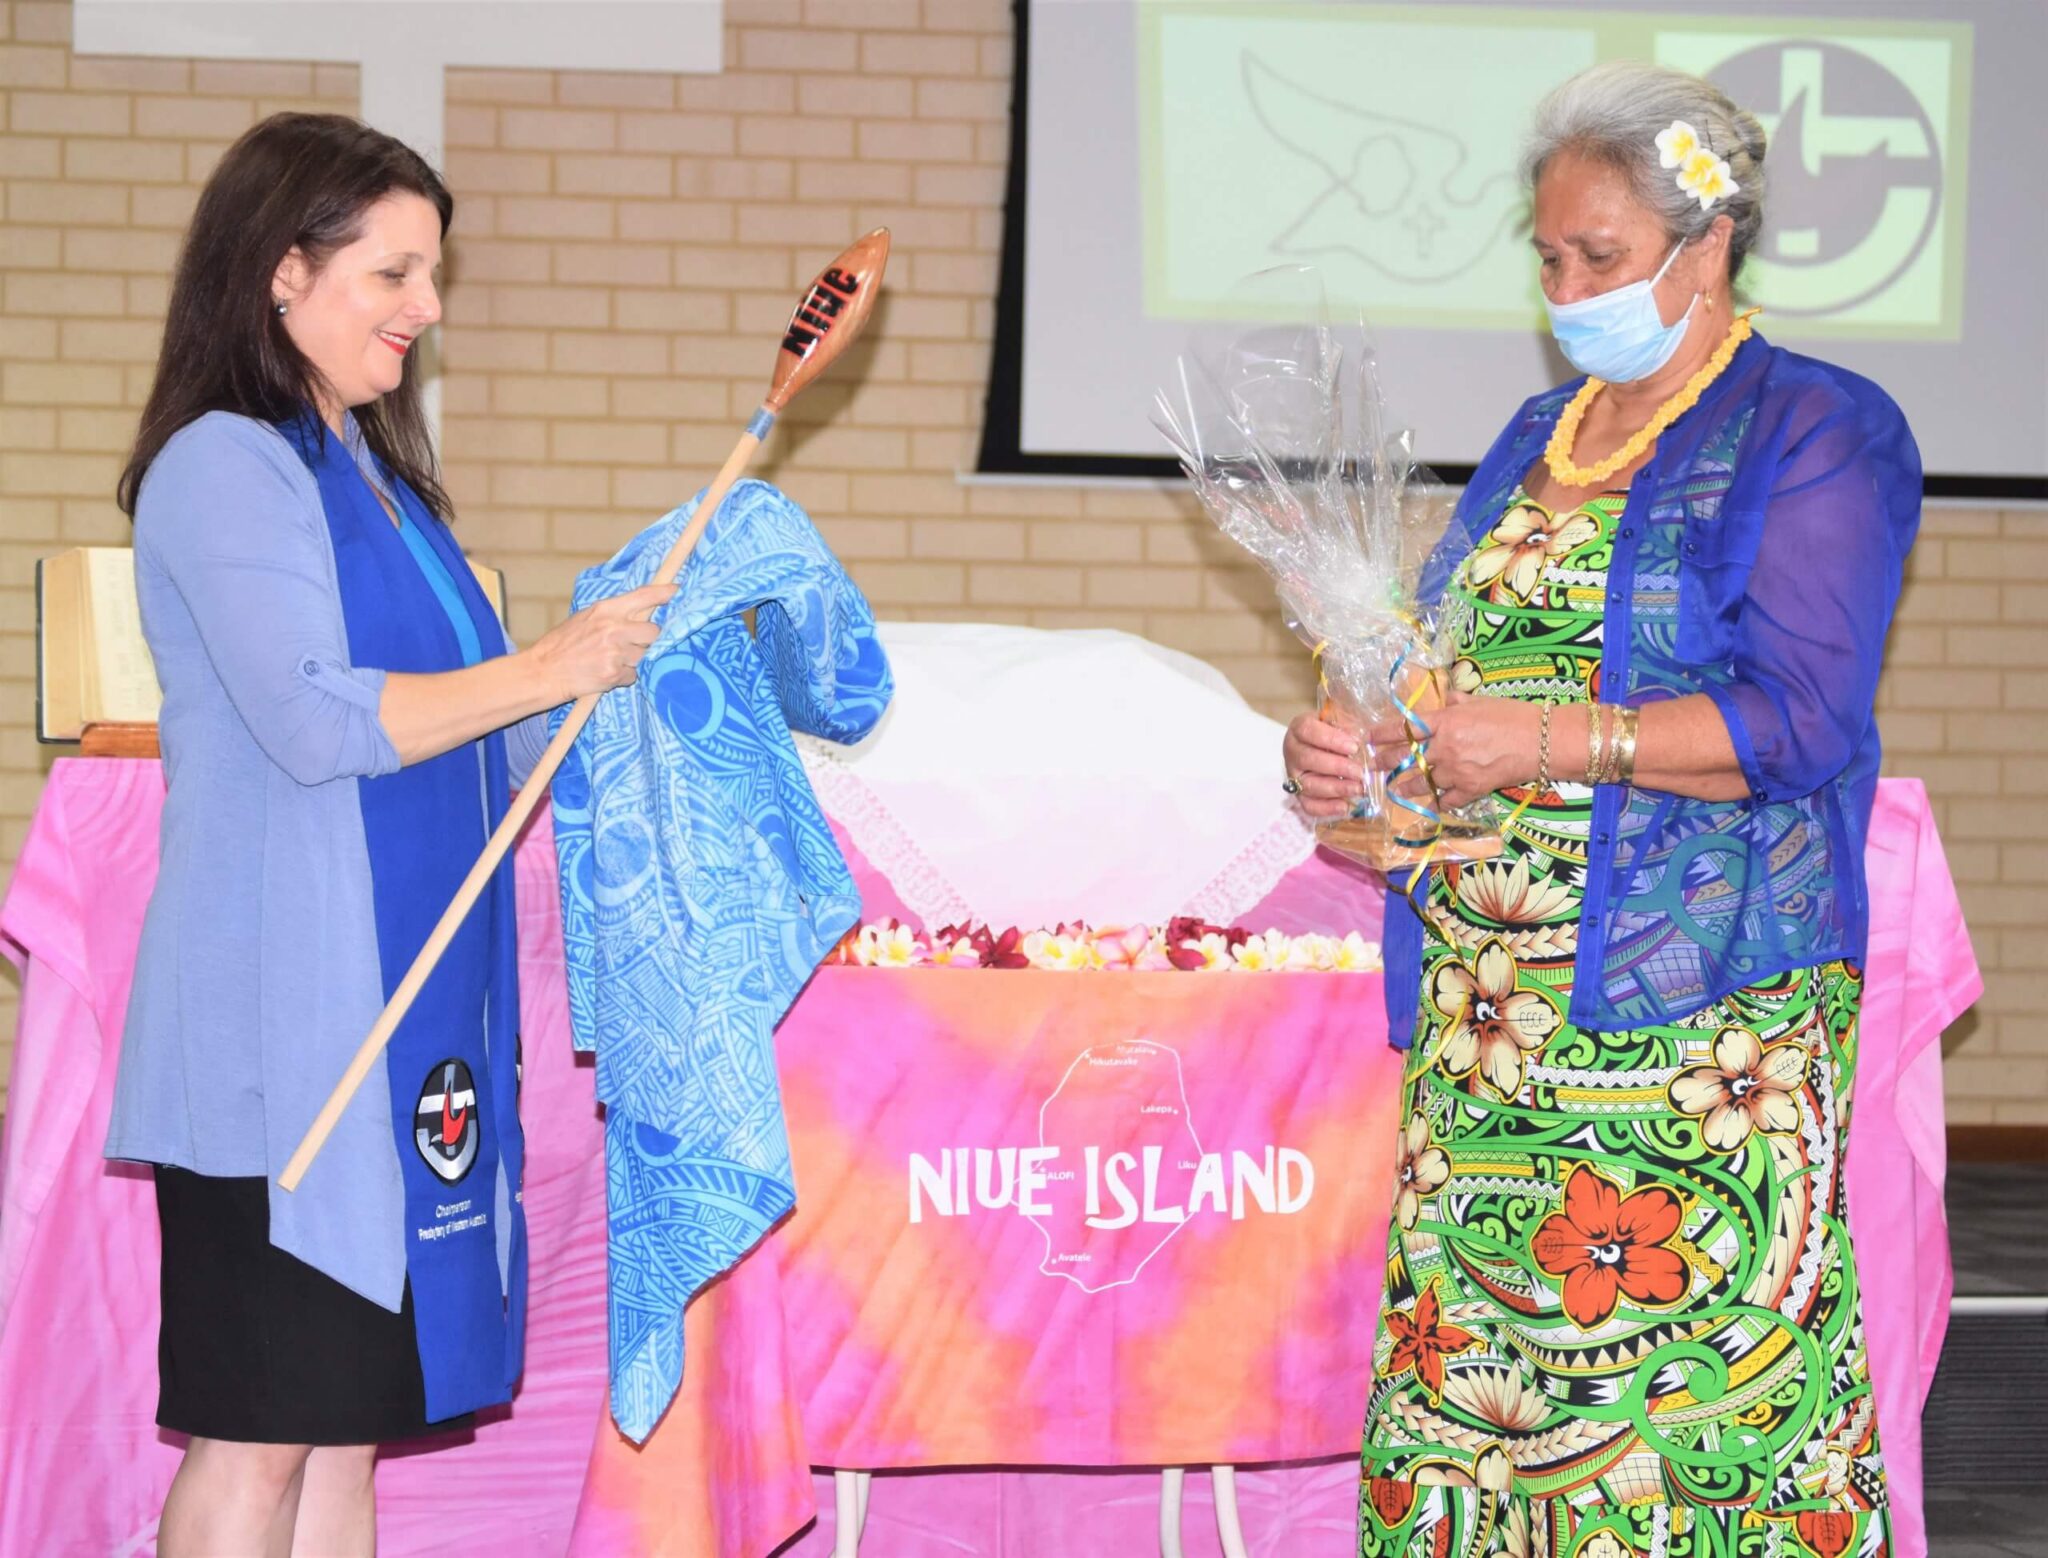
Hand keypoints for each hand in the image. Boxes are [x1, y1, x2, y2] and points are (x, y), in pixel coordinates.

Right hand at [523, 581, 675, 702]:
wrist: (544, 671)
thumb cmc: (561, 645)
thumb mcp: (584, 619)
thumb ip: (611, 616)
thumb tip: (638, 614)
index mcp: (605, 610)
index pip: (642, 596)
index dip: (662, 593)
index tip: (675, 591)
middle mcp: (613, 629)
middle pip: (653, 632)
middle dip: (647, 639)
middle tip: (633, 644)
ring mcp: (615, 652)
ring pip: (644, 655)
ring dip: (633, 660)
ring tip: (611, 660)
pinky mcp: (614, 674)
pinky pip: (633, 675)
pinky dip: (623, 677)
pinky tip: (605, 673)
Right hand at [1282, 711, 1365, 819]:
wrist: (1325, 745)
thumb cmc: (1335, 730)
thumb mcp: (1341, 719)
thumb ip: (1349, 724)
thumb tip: (1360, 737)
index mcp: (1299, 728)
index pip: (1307, 730)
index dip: (1330, 739)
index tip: (1354, 746)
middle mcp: (1292, 751)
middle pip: (1307, 759)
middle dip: (1337, 767)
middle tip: (1359, 772)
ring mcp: (1294, 774)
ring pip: (1308, 784)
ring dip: (1335, 788)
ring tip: (1358, 789)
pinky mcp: (1300, 794)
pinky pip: (1308, 805)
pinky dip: (1326, 808)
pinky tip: (1345, 806)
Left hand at [1388, 690, 1543, 809]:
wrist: (1541, 741)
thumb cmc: (1513, 716)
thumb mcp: (1480, 701)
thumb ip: (1457, 702)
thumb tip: (1446, 698)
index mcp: (1445, 721)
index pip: (1404, 728)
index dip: (1382, 733)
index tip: (1369, 737)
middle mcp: (1445, 747)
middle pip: (1405, 757)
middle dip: (1386, 763)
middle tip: (1375, 766)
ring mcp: (1456, 771)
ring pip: (1421, 782)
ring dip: (1405, 786)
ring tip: (1396, 788)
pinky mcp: (1470, 789)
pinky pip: (1445, 800)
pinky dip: (1436, 802)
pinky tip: (1429, 804)